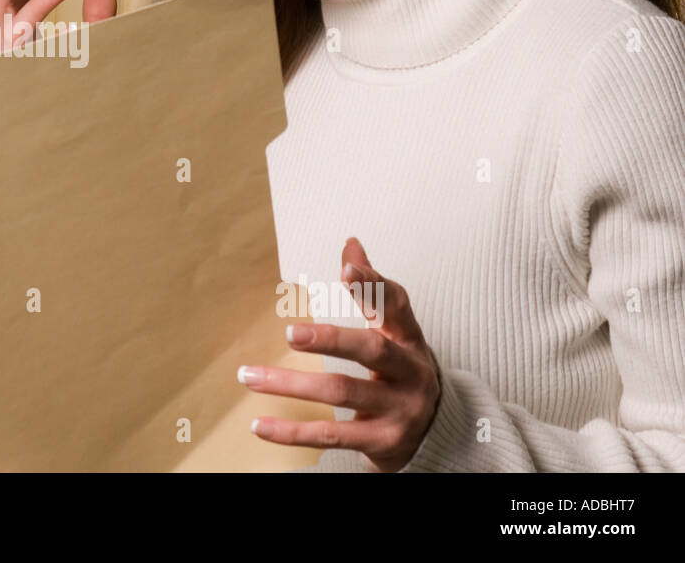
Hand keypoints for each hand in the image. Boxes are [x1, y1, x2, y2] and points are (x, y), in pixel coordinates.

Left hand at [238, 237, 441, 471]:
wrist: (436, 435)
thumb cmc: (402, 372)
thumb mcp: (395, 332)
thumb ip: (371, 291)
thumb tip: (351, 244)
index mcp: (410, 339)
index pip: (396, 306)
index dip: (373, 287)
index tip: (347, 269)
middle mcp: (410, 373)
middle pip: (372, 351)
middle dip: (330, 340)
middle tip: (290, 332)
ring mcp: (399, 410)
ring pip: (342, 392)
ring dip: (292, 384)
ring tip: (249, 376)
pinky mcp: (382, 442)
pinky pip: (331, 435)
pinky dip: (292, 432)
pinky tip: (260, 425)